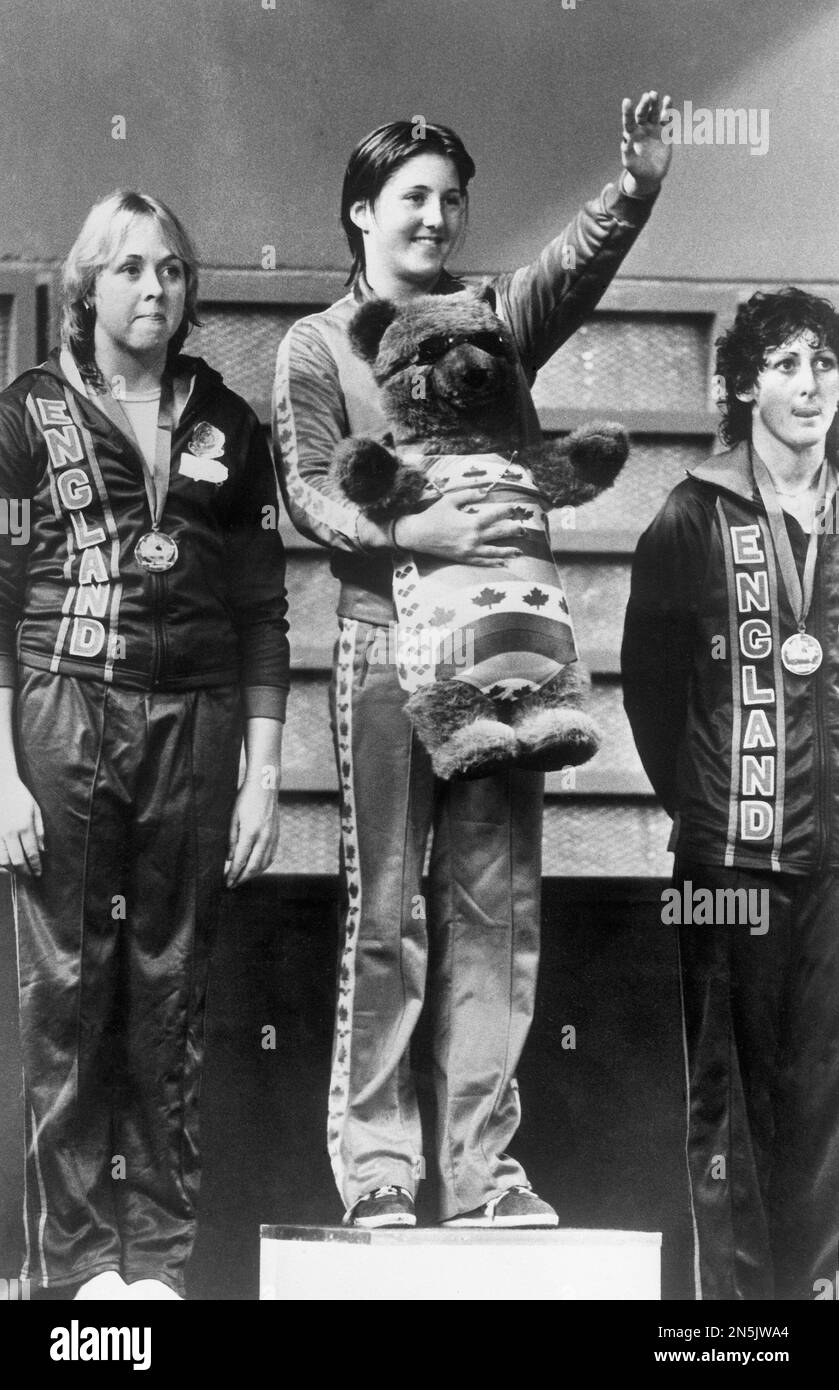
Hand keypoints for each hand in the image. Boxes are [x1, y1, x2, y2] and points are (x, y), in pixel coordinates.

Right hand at [0, 778, 43, 875]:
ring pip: (3, 860)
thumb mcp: (35, 810)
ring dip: (12, 870)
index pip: (32, 853)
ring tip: (19, 873)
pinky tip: (6, 865)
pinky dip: (1, 863)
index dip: (35, 866)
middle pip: (17, 861)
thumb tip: (42, 850)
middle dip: (25, 873)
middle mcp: (10, 832)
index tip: (39, 873)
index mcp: (25, 826)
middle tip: (30, 879)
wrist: (1, 787)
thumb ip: (40, 831)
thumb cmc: (20, 797)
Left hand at [225, 783, 279, 887]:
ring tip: (241, 878)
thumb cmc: (245, 798)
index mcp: (251, 832)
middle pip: (253, 867)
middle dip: (242, 878)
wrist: (265, 785)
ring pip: (264, 864)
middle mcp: (264, 837)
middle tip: (232, 885)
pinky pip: (270, 857)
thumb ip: (231, 838)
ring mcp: (272, 837)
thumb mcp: (233, 816)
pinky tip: (254, 868)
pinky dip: (262, 866)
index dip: (233, 874)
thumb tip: (229, 858)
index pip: (240, 860)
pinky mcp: (276, 835)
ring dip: (252, 874)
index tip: (226, 882)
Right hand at [394, 487, 525, 565]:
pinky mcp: (463, 558)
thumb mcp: (450, 500)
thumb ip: (469, 494)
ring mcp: (469, 550)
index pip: (495, 515)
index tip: (514, 508)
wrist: (418, 535)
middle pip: (499, 534)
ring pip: (494, 551)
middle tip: (524, 530)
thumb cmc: (433, 515)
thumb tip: (485, 492)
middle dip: (513, 531)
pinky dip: (493, 562)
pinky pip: (482, 562)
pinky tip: (502, 562)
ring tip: (519, 551)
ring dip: (508, 551)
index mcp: (472, 522)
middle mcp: (473, 538)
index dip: (506, 510)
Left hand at [620, 90, 672, 194]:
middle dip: (644, 105)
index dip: (627, 111)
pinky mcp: (665, 133)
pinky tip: (668, 99)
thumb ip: (627, 151)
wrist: (650, 176)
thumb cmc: (636, 170)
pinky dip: (668, 110)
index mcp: (632, 134)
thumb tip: (625, 141)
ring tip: (654, 94)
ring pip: (654, 114)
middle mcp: (642, 129)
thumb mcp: (629, 162)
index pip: (629, 120)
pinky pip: (667, 120)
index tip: (627, 101)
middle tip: (647, 95)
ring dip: (654, 104)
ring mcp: (654, 129)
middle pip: (643, 114)